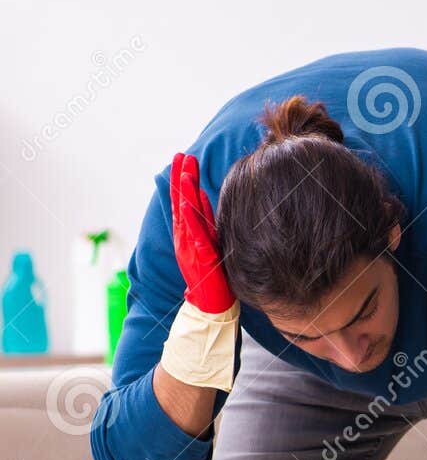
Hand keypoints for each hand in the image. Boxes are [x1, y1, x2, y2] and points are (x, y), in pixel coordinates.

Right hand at [170, 152, 232, 314]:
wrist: (211, 305)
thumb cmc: (213, 275)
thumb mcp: (209, 242)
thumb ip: (204, 220)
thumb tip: (204, 196)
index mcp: (187, 233)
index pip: (183, 201)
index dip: (182, 179)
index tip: (184, 158)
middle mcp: (185, 238)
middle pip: (181, 202)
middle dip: (181, 177)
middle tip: (181, 155)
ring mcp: (190, 248)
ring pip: (185, 216)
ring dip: (184, 193)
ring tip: (185, 172)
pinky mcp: (201, 259)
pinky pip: (195, 237)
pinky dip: (190, 220)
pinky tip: (187, 206)